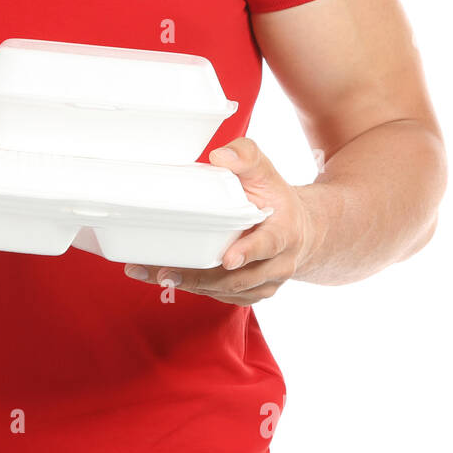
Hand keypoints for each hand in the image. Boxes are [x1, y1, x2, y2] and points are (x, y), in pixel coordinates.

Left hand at [124, 137, 317, 304]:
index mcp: (285, 233)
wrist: (298, 229)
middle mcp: (278, 264)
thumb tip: (221, 155)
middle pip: (239, 278)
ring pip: (226, 291)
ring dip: (190, 286)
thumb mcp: (265, 172)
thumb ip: (247, 156)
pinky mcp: (251, 294)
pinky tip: (167, 278)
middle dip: (201, 278)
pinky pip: (222, 297)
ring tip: (155, 275)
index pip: (268, 245)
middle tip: (168, 273)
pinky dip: (195, 289)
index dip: (248, 252)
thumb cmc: (274, 198)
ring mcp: (265, 283)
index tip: (228, 259)